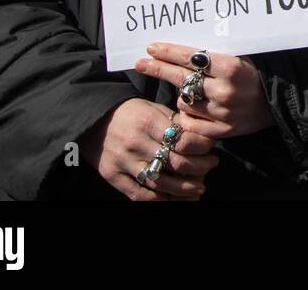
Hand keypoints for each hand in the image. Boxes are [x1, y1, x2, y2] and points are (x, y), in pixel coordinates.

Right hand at [81, 98, 218, 200]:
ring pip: (160, 182)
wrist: (94, 119)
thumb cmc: (130, 112)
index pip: (183, 140)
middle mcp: (135, 143)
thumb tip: (203, 138)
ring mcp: (123, 161)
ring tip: (199, 187)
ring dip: (184, 189)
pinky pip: (139, 194)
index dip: (203, 148)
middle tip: (211, 167)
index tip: (212, 150)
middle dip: (199, 168)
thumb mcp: (153, 108)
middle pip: (175, 163)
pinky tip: (173, 197)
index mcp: (148, 121)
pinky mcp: (112, 176)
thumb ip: (175, 122)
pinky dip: (160, 199)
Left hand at [136, 43, 273, 138]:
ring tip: (189, 90)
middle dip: (158, 69)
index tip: (151, 48)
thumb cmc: (255, 75)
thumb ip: (213, 56)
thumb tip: (180, 50)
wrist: (277, 103)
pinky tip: (191, 108)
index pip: (191, 57)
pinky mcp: (221, 131)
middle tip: (140, 63)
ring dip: (182, 94)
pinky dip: (187, 115)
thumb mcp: (239, 57)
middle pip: (181, 78)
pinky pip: (190, 122)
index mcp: (230, 67)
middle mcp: (224, 90)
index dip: (168, 52)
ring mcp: (221, 112)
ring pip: (183, 102)